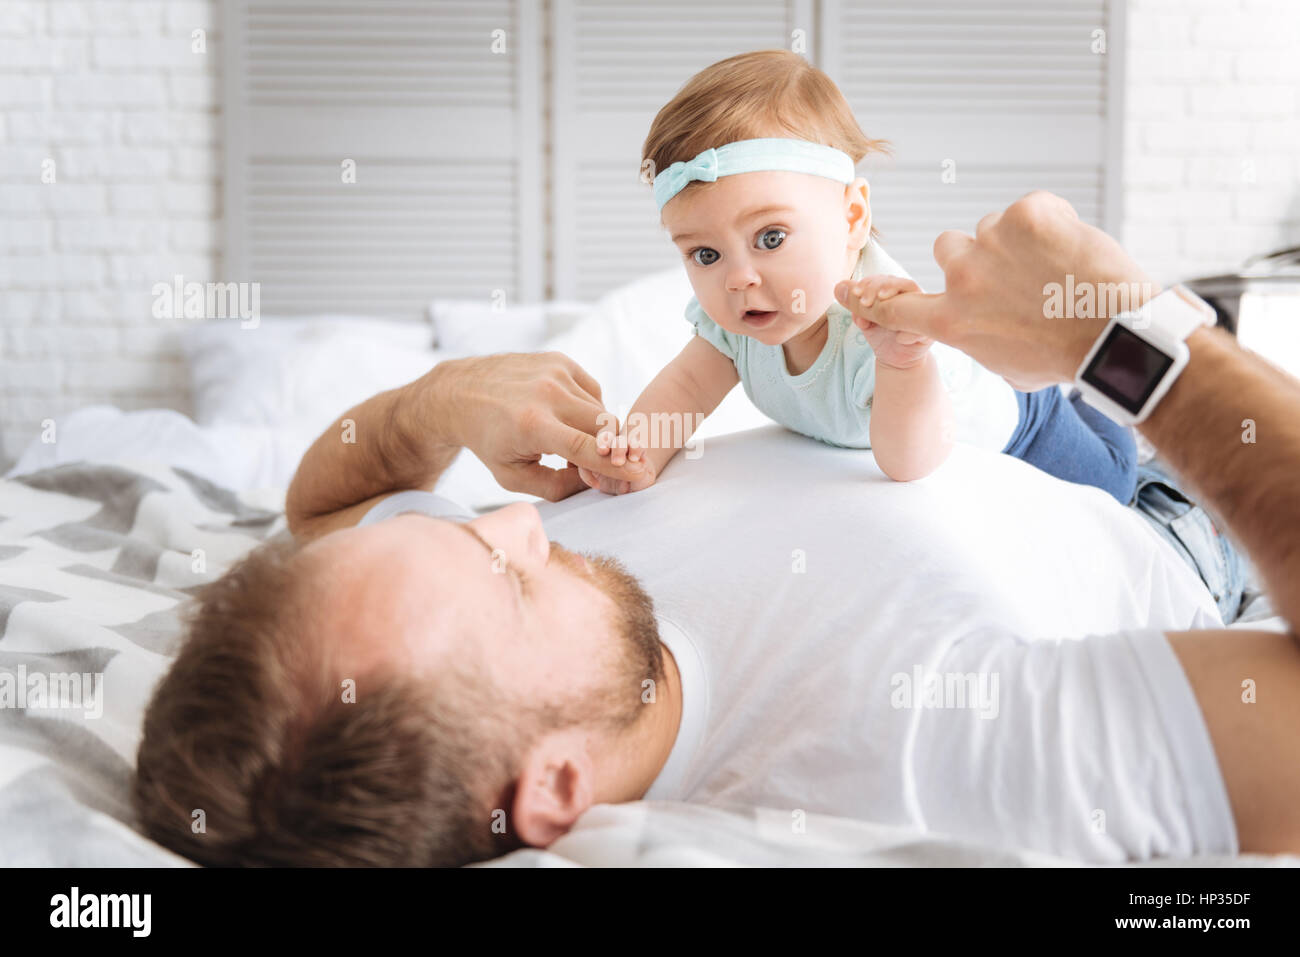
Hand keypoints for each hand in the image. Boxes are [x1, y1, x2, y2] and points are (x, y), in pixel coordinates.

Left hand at [438, 351, 643, 500]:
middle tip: (600, 467)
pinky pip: (591, 392)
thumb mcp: (513, 477)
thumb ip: (557, 487)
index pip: (587, 449)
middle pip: (605, 427)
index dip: (617, 466)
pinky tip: (565, 418)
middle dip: (613, 450)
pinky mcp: (559, 361)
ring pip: (600, 409)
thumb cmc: (488, 440)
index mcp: (533, 425)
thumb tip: (595, 482)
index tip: (639, 476)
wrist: (461, 393)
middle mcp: (547, 393)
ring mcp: (555, 372)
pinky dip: (587, 410)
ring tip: (568, 443)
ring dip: (596, 432)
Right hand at [833, 191, 1157, 390]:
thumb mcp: (1004, 367)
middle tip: (1014, 276)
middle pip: (947, 247)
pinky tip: (1073, 251)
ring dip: (1016, 242)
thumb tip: (979, 323)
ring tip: (1055, 270)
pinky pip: (1033, 208)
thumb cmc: (1064, 358)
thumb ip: (978, 338)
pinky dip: (1051, 223)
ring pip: (993, 227)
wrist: (1114, 334)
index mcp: (951, 321)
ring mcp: (993, 239)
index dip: (869, 297)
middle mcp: (961, 277)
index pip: (895, 305)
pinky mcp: (1030, 211)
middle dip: (975, 258)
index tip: (847, 288)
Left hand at [848, 275, 933, 369]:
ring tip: (880, 309)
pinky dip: (911, 332)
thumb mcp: (864, 319)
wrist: (895, 360)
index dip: (868, 283)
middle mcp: (911, 298)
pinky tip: (899, 337)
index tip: (855, 294)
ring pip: (914, 298)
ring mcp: (923, 312)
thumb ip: (854, 304)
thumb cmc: (882, 335)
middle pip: (898, 283)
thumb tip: (838, 287)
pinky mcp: (929, 331)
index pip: (882, 279)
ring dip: (896, 301)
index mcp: (895, 292)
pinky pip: (925, 327)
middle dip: (878, 288)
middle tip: (865, 302)